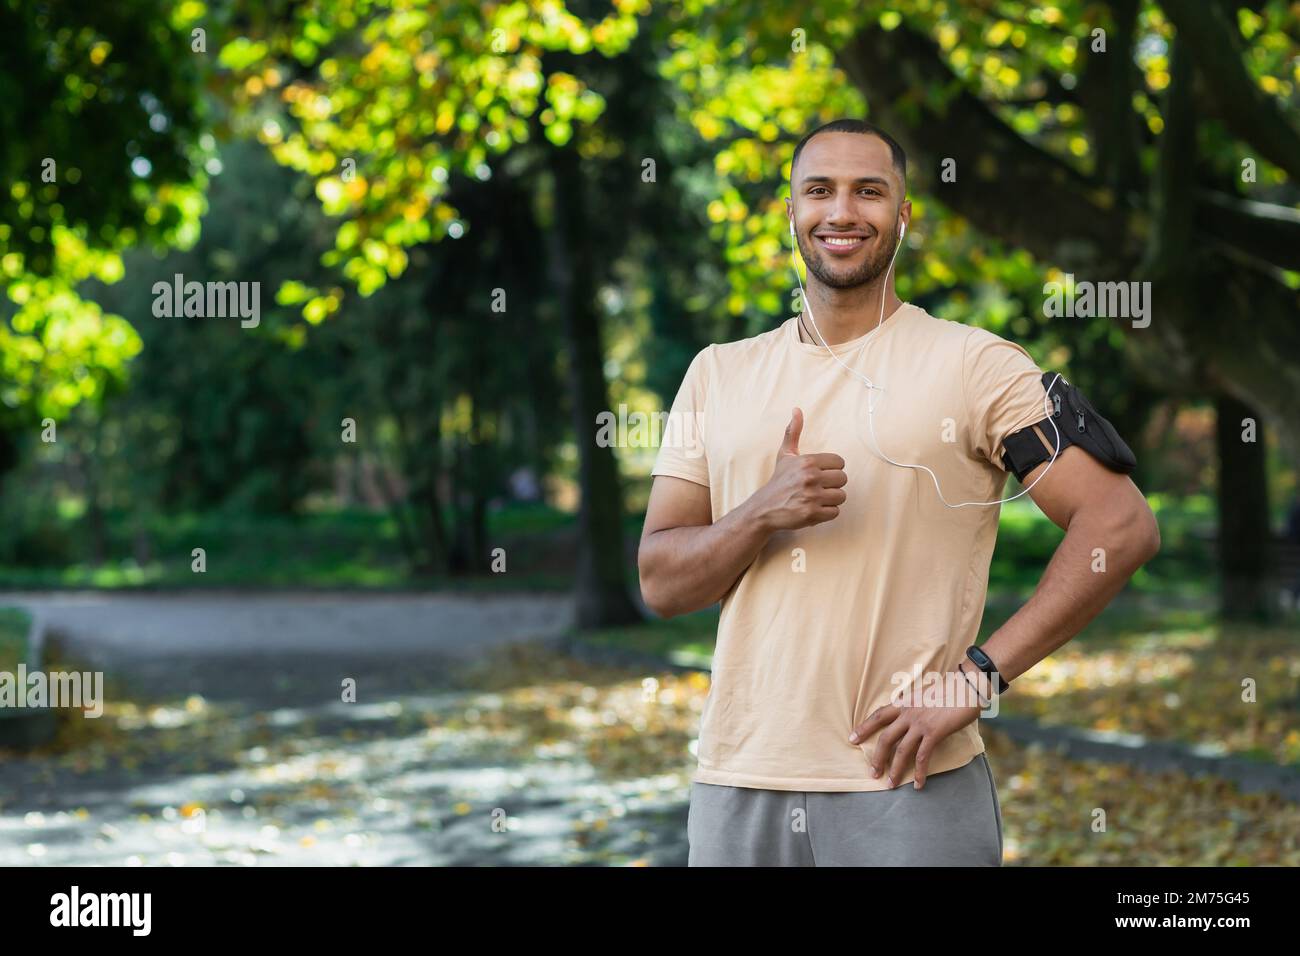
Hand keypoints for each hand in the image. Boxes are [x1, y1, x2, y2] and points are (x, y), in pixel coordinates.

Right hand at [754, 407, 847, 530]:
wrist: (764, 508)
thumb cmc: (778, 481)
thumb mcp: (785, 455)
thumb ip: (793, 432)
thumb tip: (797, 409)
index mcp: (807, 462)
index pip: (840, 462)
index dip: (832, 469)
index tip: (820, 474)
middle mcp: (811, 478)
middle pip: (843, 479)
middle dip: (832, 485)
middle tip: (818, 487)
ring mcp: (812, 497)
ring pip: (841, 496)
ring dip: (831, 499)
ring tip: (816, 499)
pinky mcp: (812, 514)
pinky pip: (835, 512)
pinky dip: (827, 513)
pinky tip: (815, 509)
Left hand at [848, 667, 984, 789]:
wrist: (967, 685)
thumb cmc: (950, 689)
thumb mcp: (925, 695)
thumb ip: (915, 706)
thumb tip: (910, 718)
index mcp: (904, 702)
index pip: (878, 715)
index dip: (864, 727)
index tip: (852, 738)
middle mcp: (908, 713)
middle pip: (885, 738)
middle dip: (877, 758)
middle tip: (872, 773)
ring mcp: (920, 723)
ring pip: (901, 751)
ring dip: (895, 770)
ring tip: (890, 784)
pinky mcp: (934, 732)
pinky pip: (922, 756)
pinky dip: (919, 772)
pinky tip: (918, 784)